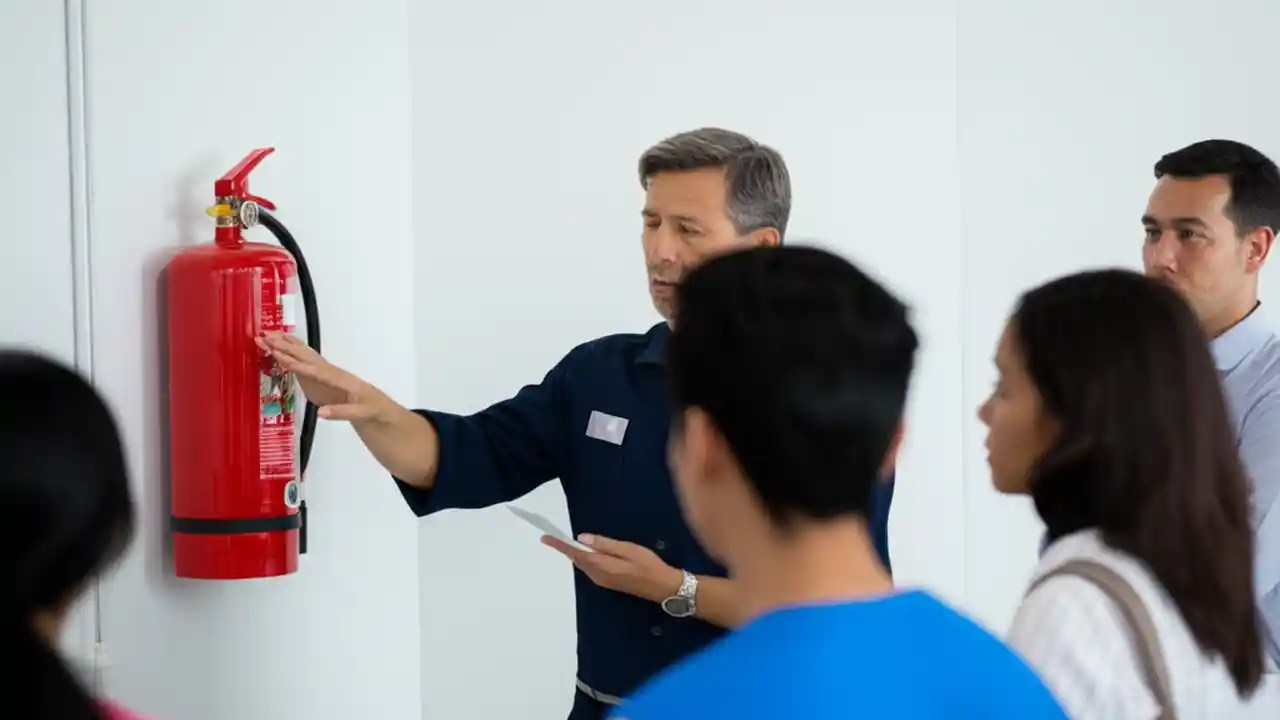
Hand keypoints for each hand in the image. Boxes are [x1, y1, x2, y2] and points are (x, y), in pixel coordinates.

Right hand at [256, 331, 388, 422]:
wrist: (378, 407)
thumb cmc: (373, 409)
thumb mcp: (362, 413)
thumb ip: (342, 413)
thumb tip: (321, 413)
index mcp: (338, 379)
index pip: (313, 370)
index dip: (296, 364)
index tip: (278, 355)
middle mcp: (329, 371)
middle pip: (304, 357)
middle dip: (284, 347)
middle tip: (264, 337)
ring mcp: (323, 373)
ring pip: (302, 355)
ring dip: (284, 345)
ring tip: (266, 335)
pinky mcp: (319, 379)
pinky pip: (301, 363)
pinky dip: (289, 354)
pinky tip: (278, 351)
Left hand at [542, 533, 682, 602]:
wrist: (662, 587)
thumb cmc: (648, 565)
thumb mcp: (628, 549)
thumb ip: (605, 544)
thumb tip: (582, 538)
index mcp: (601, 565)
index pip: (575, 553)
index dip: (560, 545)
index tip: (545, 538)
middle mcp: (597, 575)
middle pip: (577, 559)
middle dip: (565, 548)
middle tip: (553, 536)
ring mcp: (602, 580)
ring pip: (583, 564)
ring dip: (574, 553)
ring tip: (565, 541)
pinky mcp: (608, 581)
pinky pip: (590, 568)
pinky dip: (584, 558)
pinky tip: (586, 551)